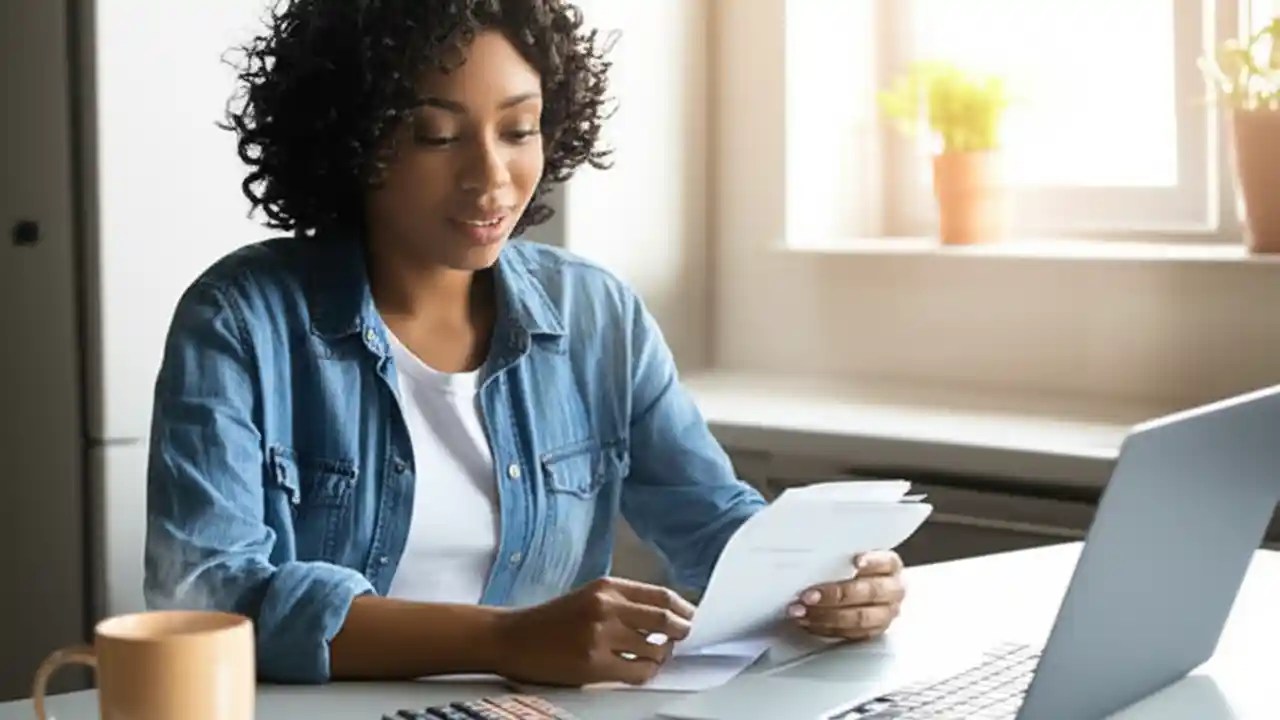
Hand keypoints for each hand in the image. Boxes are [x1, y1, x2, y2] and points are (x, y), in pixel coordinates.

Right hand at [493, 576, 694, 686]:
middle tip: (685, 638)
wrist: (512, 637)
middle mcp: (607, 607)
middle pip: (665, 620)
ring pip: (655, 650)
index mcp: (607, 587)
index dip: (684, 609)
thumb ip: (624, 603)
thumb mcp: (589, 597)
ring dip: (662, 656)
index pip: (661, 596)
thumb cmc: (551, 620)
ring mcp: (601, 636)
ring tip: (656, 657)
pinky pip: (638, 672)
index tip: (691, 617)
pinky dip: (646, 673)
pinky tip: (639, 670)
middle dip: (683, 632)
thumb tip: (666, 618)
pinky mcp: (593, 664)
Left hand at [789, 550, 905, 640]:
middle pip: (870, 593)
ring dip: (826, 616)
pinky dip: (824, 628)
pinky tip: (807, 621)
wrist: (865, 587)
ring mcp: (885, 615)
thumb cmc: (851, 567)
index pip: (886, 562)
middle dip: (836, 595)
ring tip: (801, 611)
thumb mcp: (850, 554)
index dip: (872, 562)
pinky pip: (849, 634)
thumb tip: (811, 549)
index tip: (855, 561)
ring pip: (859, 619)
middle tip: (809, 595)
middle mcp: (893, 591)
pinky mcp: (871, 633)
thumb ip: (839, 554)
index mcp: (890, 566)